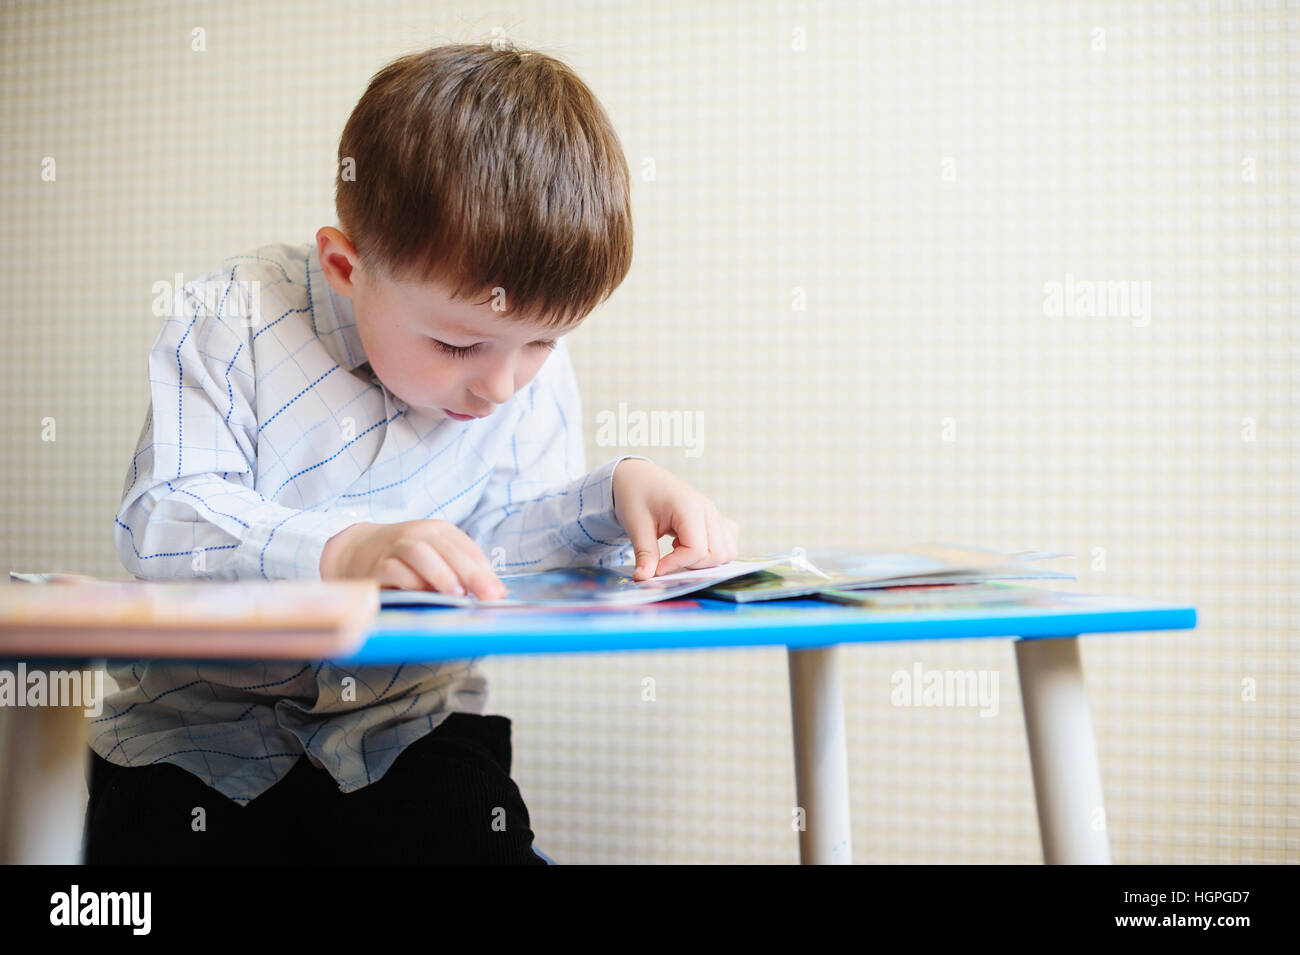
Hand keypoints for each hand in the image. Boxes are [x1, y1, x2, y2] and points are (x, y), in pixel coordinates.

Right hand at [320, 519, 507, 598]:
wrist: (357, 550)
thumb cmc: (407, 559)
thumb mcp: (437, 557)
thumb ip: (464, 573)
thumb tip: (497, 594)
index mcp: (439, 531)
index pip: (467, 548)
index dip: (485, 571)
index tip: (498, 594)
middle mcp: (418, 534)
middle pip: (448, 549)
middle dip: (471, 573)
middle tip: (488, 596)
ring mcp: (395, 548)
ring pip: (420, 553)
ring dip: (440, 573)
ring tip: (457, 594)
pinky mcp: (375, 565)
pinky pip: (393, 570)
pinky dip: (409, 582)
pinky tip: (422, 595)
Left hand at [612, 459, 740, 580]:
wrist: (638, 476)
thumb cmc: (636, 494)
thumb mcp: (636, 525)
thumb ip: (645, 554)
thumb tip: (644, 578)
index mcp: (689, 507)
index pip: (697, 549)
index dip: (677, 564)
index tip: (657, 568)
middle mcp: (707, 510)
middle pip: (717, 553)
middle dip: (693, 565)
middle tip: (668, 559)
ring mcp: (713, 513)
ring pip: (727, 550)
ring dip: (705, 560)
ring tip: (679, 551)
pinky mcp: (713, 518)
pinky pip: (728, 541)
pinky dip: (714, 551)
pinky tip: (690, 546)